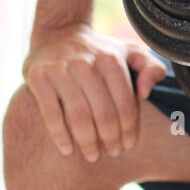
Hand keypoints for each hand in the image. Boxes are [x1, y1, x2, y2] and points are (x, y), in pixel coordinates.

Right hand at [22, 23, 167, 159]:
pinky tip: (67, 150)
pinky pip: (51, 113)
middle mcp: (86, 64)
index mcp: (111, 60)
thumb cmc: (99, 51)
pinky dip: (59, 135)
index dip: (129, 129)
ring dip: (87, 142)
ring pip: (78, 116)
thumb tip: (146, 92)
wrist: (57, 33)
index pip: (125, 104)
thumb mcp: (130, 52)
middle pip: (103, 114)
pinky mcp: (39, 77)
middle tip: (112, 154)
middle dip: (110, 139)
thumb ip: (151, 68)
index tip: (128, 146)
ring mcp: (61, 70)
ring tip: (92, 156)